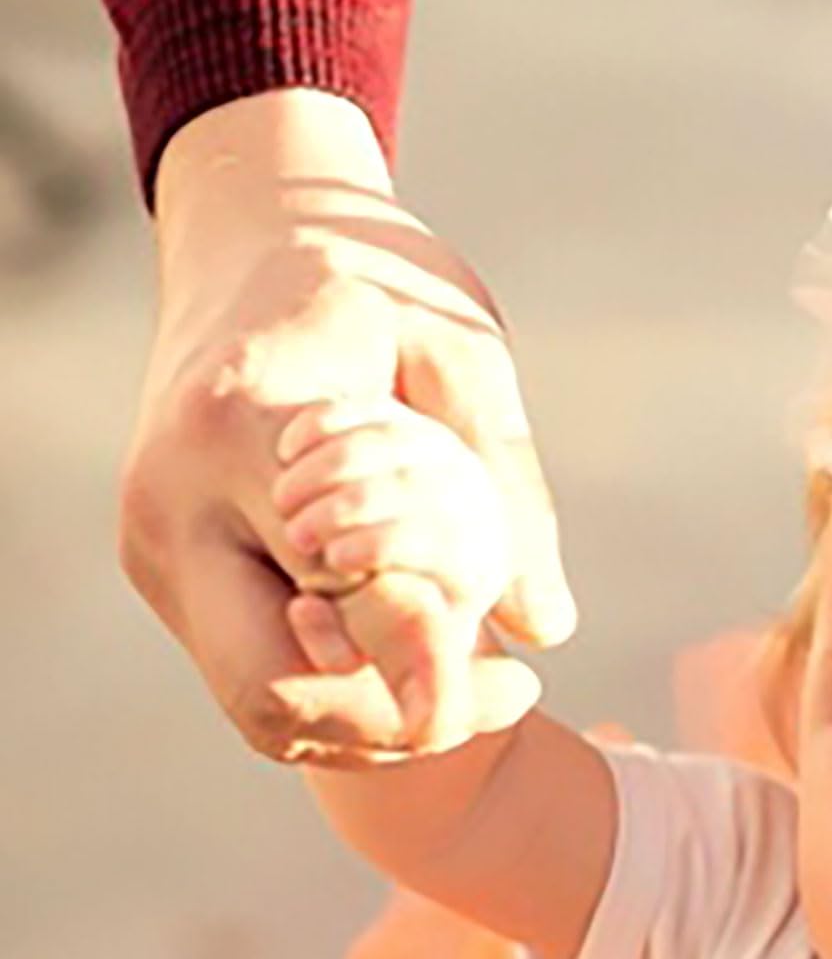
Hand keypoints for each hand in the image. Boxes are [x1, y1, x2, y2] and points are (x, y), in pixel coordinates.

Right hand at [120, 90, 572, 763]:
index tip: (525, 679)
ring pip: (261, 705)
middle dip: (400, 722)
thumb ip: (504, 482)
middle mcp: (175, 504)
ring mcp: (159, 549)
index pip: (337, 592)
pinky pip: (254, 678)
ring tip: (489, 680)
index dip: (428, 662)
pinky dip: (346, 699)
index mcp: (245, 428)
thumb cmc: (373, 279)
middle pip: (275, 689)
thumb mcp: (461, 350)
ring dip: (378, 724)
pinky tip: (427, 661)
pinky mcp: (168, 573)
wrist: (251, 234)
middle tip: (514, 690)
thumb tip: (546, 625)